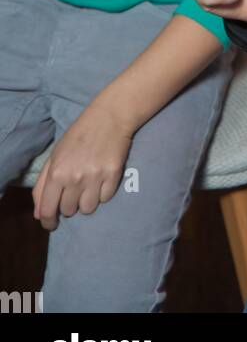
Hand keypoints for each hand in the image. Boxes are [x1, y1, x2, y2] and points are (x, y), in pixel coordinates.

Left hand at [32, 103, 133, 230]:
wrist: (109, 118)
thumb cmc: (78, 136)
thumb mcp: (54, 156)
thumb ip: (42, 185)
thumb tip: (39, 214)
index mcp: (57, 173)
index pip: (48, 210)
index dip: (48, 222)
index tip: (51, 223)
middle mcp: (75, 178)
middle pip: (69, 210)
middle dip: (69, 204)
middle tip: (74, 191)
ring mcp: (95, 177)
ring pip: (88, 209)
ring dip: (86, 201)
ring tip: (88, 186)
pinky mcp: (113, 176)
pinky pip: (105, 199)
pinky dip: (102, 193)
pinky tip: (101, 179)